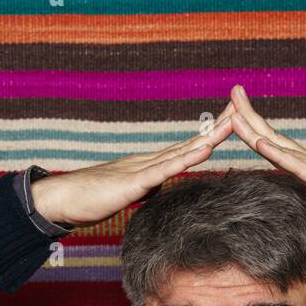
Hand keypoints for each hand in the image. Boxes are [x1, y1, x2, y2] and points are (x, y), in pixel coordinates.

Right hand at [30, 100, 237, 226]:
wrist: (63, 198)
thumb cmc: (91, 198)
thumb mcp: (129, 194)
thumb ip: (146, 188)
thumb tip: (159, 187)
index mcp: (150, 166)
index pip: (186, 148)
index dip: (209, 134)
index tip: (232, 120)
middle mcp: (150, 161)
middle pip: (190, 142)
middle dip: (217, 126)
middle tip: (241, 107)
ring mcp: (142, 169)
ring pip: (182, 151)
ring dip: (209, 137)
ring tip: (232, 122)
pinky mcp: (134, 183)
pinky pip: (166, 170)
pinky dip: (187, 159)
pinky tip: (205, 150)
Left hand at [226, 84, 305, 226]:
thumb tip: (298, 181)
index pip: (275, 140)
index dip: (255, 125)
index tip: (235, 109)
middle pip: (273, 135)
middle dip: (250, 115)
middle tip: (233, 91)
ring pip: (279, 146)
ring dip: (255, 130)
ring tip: (235, 113)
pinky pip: (297, 167)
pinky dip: (277, 154)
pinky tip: (261, 143)